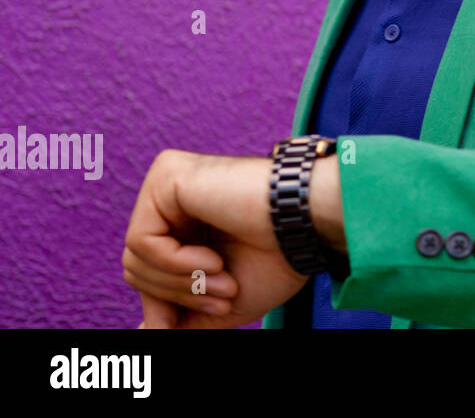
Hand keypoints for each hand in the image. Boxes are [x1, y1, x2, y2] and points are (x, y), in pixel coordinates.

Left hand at [122, 149, 330, 327]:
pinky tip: (214, 259)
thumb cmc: (276, 257)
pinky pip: (141, 240)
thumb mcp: (219, 299)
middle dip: (179, 294)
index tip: (217, 308)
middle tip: (225, 292)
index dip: (171, 302)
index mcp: (183, 221)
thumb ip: (179, 312)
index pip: (147, 272)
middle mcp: (170, 197)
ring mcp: (166, 182)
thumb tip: (144, 333)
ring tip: (224, 276)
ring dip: (183, 281)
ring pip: (135, 257)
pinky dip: (176, 263)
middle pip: (136, 266)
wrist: (306, 226)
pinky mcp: (167, 175)